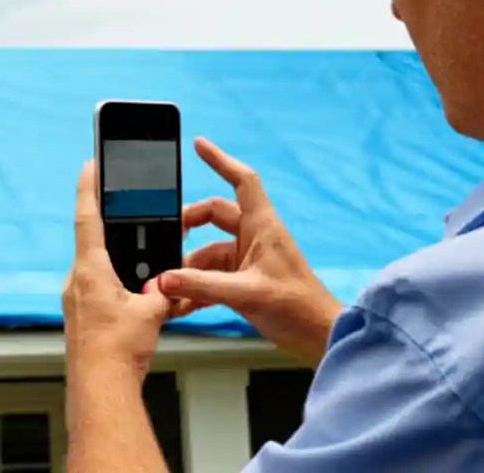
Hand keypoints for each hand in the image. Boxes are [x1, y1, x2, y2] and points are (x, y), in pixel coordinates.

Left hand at [63, 160, 171, 383]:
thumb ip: (161, 291)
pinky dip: (113, 285)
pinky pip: (96, 290)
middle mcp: (76, 281)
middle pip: (93, 243)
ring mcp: (75, 300)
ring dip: (115, 262)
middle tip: (125, 212)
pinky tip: (131, 299)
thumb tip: (166, 284)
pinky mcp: (80, 317)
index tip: (89, 164)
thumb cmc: (117, 353)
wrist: (99, 390)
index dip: (89, 187)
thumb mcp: (151, 313)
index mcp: (90, 271)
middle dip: (111, 229)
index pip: (87, 217)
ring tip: (138, 269)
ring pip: (96, 269)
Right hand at [158, 137, 343, 363]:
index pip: (242, 181)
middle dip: (186, 226)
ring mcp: (247, 260)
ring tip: (168, 288)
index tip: (199, 145)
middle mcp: (254, 238)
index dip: (221, 160)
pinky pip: (210, 277)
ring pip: (207, 252)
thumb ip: (202, 286)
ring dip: (187, 269)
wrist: (318, 337)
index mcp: (262, 227)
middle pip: (213, 215)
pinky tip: (179, 304)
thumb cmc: (298, 308)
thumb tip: (165, 280)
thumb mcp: (245, 294)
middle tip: (165, 239)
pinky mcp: (243, 283)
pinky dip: (194, 288)